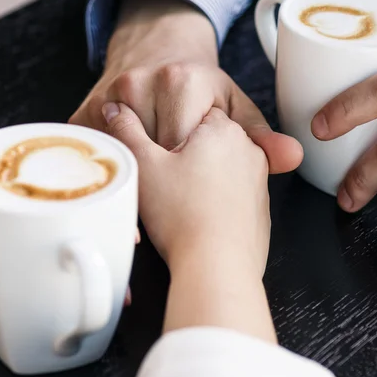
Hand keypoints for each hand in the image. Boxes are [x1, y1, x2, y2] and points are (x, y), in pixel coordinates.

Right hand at [70, 0, 301, 173]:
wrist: (158, 47)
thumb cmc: (200, 85)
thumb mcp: (235, 107)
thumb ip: (260, 138)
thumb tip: (294, 156)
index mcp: (182, 81)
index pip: (180, 149)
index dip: (187, 172)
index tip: (192, 181)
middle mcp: (140, 82)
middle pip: (148, 157)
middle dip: (160, 178)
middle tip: (174, 186)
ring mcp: (104, 95)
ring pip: (118, 159)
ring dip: (133, 179)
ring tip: (152, 186)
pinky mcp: (82, 111)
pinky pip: (90, 154)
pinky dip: (105, 175)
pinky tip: (123, 186)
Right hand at [104, 102, 270, 275]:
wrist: (217, 267)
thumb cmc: (182, 215)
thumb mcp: (143, 165)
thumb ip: (127, 130)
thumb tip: (116, 109)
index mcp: (222, 129)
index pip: (192, 111)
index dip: (169, 132)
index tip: (159, 152)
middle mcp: (249, 149)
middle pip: (208, 139)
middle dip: (187, 154)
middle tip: (167, 180)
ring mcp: (259, 179)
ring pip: (221, 165)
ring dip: (202, 176)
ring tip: (180, 201)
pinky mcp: (260, 206)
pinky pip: (233, 192)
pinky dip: (216, 198)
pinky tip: (197, 215)